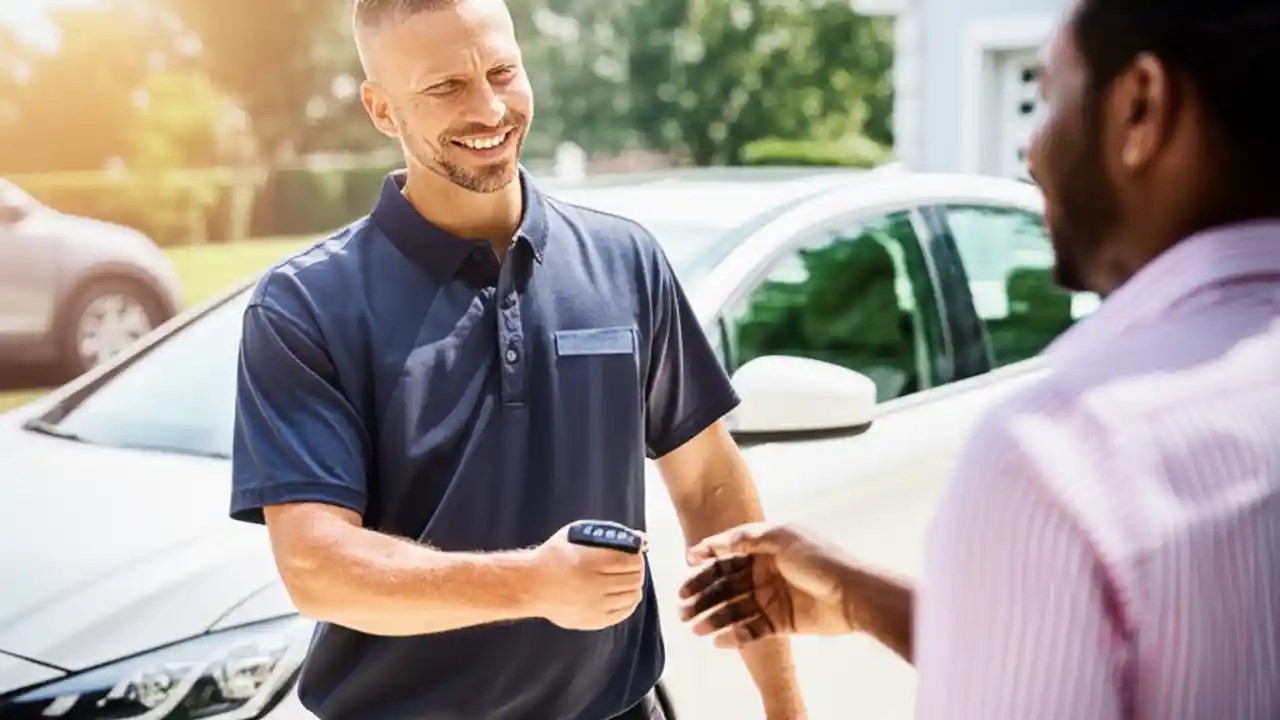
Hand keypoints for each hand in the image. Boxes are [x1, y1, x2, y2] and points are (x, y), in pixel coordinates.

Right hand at [529, 521, 647, 630]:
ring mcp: (594, 606)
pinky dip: (627, 602)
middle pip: (634, 578)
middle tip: (630, 564)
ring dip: (633, 585)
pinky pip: (623, 612)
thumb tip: (643, 539)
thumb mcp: (578, 535)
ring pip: (632, 596)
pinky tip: (621, 594)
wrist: (530, 586)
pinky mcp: (593, 621)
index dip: (636, 554)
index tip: (632, 551)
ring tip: (624, 578)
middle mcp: (593, 586)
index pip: (631, 560)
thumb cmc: (554, 556)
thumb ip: (610, 535)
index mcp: (589, 562)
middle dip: (636, 568)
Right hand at [678, 522, 854, 647]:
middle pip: (726, 584)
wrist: (852, 594)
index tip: (687, 564)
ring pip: (735, 609)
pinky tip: (719, 640)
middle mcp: (765, 573)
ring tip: (695, 628)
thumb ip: (746, 538)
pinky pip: (752, 629)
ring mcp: (772, 598)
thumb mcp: (781, 538)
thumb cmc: (819, 560)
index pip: (728, 553)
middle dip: (703, 595)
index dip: (706, 557)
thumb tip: (716, 541)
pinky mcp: (780, 622)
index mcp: (765, 549)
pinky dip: (735, 635)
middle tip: (683, 608)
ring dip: (714, 618)